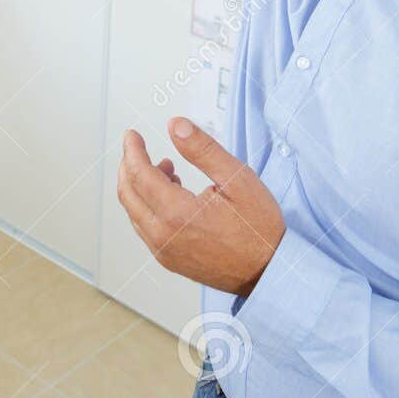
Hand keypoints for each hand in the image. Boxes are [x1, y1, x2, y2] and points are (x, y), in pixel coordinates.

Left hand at [116, 119, 285, 297]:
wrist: (269, 271)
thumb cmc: (259, 229)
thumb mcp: (237, 178)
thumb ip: (202, 149)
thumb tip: (176, 126)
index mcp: (177, 214)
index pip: (139, 175)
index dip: (133, 150)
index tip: (132, 135)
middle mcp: (164, 237)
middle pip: (128, 194)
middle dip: (128, 166)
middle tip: (137, 147)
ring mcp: (165, 252)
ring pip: (134, 212)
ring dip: (139, 186)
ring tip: (165, 168)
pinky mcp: (170, 260)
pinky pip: (145, 228)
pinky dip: (148, 206)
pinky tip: (170, 195)